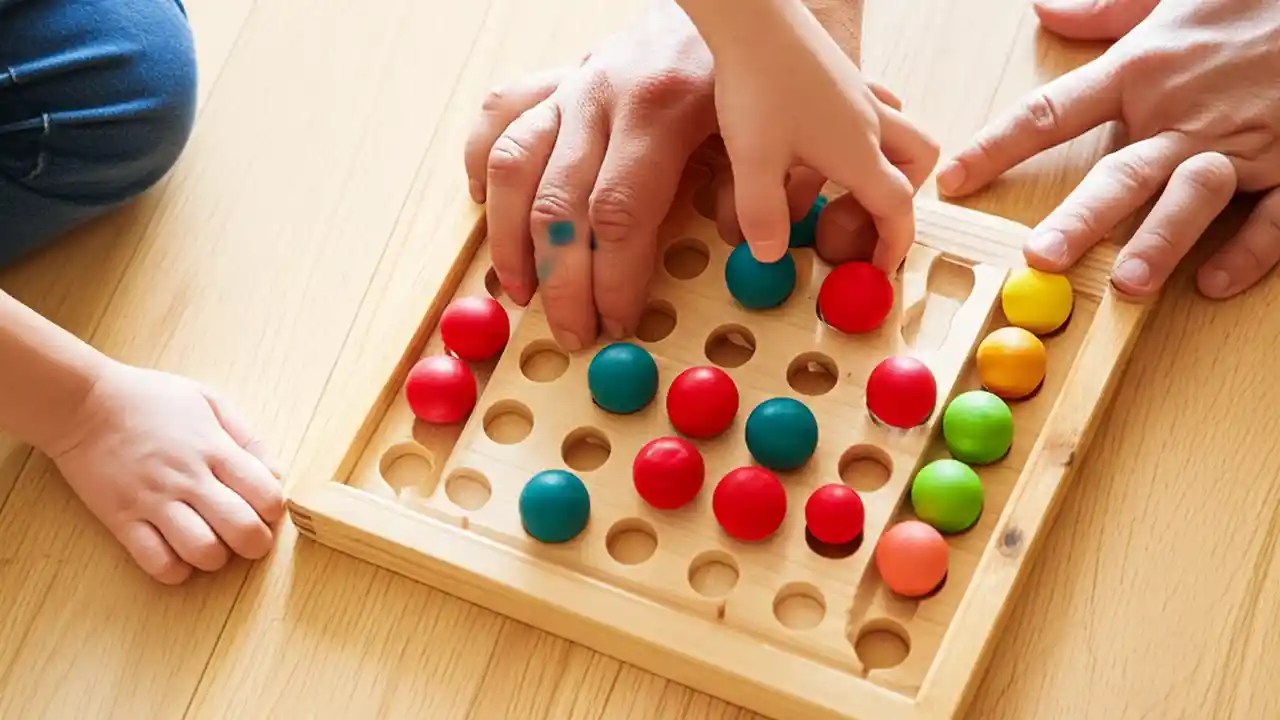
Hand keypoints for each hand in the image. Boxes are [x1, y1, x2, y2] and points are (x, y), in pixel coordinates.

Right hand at [47, 362, 283, 584]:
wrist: (83, 404)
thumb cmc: (151, 400)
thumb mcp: (209, 401)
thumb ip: (248, 437)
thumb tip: (277, 474)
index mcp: (214, 448)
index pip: (266, 495)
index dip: (274, 511)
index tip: (265, 510)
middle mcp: (188, 478)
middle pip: (242, 530)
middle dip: (257, 544)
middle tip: (250, 540)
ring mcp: (154, 501)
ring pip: (203, 551)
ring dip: (217, 558)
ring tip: (213, 547)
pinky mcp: (121, 519)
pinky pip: (156, 562)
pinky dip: (176, 570)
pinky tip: (180, 556)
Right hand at [464, 2, 716, 348]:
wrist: (717, 11)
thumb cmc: (741, 77)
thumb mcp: (761, 130)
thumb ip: (749, 189)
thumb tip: (742, 248)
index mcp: (658, 110)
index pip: (618, 213)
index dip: (613, 279)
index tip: (619, 323)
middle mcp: (601, 96)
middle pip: (559, 204)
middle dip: (561, 282)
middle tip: (572, 332)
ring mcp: (569, 86)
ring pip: (513, 165)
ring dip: (509, 238)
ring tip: (519, 291)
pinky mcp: (553, 78)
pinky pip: (499, 116)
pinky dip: (484, 164)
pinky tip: (486, 208)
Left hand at [680, 0, 937, 269]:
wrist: (754, 17)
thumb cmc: (757, 85)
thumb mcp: (752, 162)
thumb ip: (764, 214)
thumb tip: (772, 256)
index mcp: (858, 152)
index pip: (896, 209)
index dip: (892, 246)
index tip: (879, 270)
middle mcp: (870, 123)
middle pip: (915, 163)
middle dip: (899, 198)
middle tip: (858, 218)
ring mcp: (857, 95)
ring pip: (896, 132)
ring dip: (878, 164)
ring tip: (822, 187)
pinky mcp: (839, 75)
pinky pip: (868, 106)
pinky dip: (855, 130)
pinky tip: (816, 137)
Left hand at [939, 0, 1279, 298]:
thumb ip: (1107, 8)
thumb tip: (1049, 9)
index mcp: (1142, 70)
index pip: (1051, 113)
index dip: (996, 147)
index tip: (951, 180)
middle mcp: (1182, 113)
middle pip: (1120, 171)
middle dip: (1080, 217)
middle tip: (1042, 256)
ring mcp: (1239, 142)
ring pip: (1191, 197)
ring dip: (1162, 240)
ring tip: (1130, 283)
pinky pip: (1273, 214)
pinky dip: (1248, 251)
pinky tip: (1215, 282)